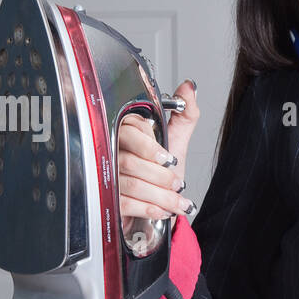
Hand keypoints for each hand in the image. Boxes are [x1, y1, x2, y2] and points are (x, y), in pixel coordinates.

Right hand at [117, 79, 199, 231]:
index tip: (170, 158)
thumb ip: (185, 114)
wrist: (158, 204)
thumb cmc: (164, 172)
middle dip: (161, 176)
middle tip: (177, 182)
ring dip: (160, 195)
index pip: (130, 132)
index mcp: (128, 134)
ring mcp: (109, 177)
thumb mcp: (177, 140)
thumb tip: (189, 89)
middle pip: (130, 161)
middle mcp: (114, 153)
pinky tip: (162, 210)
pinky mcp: (110, 201)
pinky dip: (149, 208)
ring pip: (131, 183)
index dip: (150, 147)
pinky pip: (126, 204)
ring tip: (176, 200)